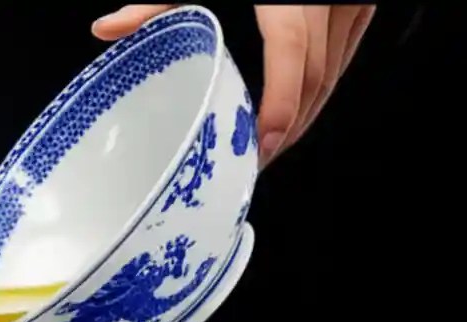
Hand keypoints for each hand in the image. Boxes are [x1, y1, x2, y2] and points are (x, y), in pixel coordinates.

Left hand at [92, 5, 375, 167]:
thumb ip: (157, 1)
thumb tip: (105, 29)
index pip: (292, 53)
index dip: (281, 104)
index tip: (263, 145)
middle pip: (316, 76)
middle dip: (289, 127)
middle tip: (255, 161)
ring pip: (334, 73)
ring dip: (306, 115)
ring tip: (270, 148)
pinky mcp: (361, 2)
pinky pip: (345, 56)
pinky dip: (319, 88)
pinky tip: (295, 112)